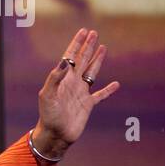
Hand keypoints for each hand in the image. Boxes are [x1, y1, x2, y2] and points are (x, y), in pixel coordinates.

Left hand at [32, 28, 119, 157]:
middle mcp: (72, 83)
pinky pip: (100, 95)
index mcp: (63, 79)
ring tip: (103, 48)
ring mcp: (81, 93)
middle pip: (82, 60)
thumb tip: (64, 61)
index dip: (77, 44)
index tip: (83, 31)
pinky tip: (116, 84)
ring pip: (92, 72)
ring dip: (97, 60)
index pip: (70, 57)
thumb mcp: (48, 95)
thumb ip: (55, 78)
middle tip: (94, 33)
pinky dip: (109, 90)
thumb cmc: (48, 115)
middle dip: (88, 47)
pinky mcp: (88, 105)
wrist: (55, 134)